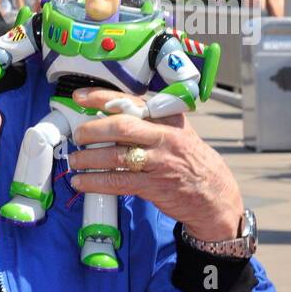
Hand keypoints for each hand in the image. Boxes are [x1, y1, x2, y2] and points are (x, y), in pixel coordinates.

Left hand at [67, 88, 243, 240]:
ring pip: (116, 156)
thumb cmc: (190, 159)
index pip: (131, 101)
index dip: (102, 97)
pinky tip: (82, 182)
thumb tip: (108, 114)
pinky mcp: (154, 186)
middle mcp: (163, 136)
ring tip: (75, 160)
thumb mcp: (177, 130)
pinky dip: (96, 182)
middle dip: (92, 129)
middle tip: (77, 134)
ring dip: (89, 158)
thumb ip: (149, 120)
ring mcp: (159, 162)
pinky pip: (118, 182)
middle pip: (121, 126)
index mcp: (167, 118)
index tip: (80, 97)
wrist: (215, 194)